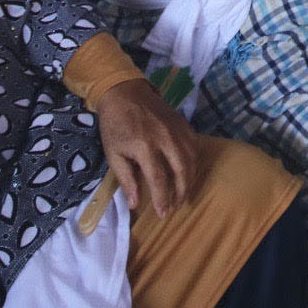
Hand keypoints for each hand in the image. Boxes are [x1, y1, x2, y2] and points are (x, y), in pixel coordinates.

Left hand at [93, 79, 198, 217]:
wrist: (124, 93)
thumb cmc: (115, 125)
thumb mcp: (113, 154)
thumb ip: (126, 179)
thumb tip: (136, 203)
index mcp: (144, 147)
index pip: (159, 179)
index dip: (163, 199)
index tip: (163, 213)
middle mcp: (165, 139)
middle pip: (182, 171)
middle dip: (182, 192)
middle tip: (177, 206)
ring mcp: (177, 130)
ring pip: (192, 159)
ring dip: (190, 179)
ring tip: (183, 193)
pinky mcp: (183, 123)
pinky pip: (194, 146)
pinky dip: (193, 161)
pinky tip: (187, 171)